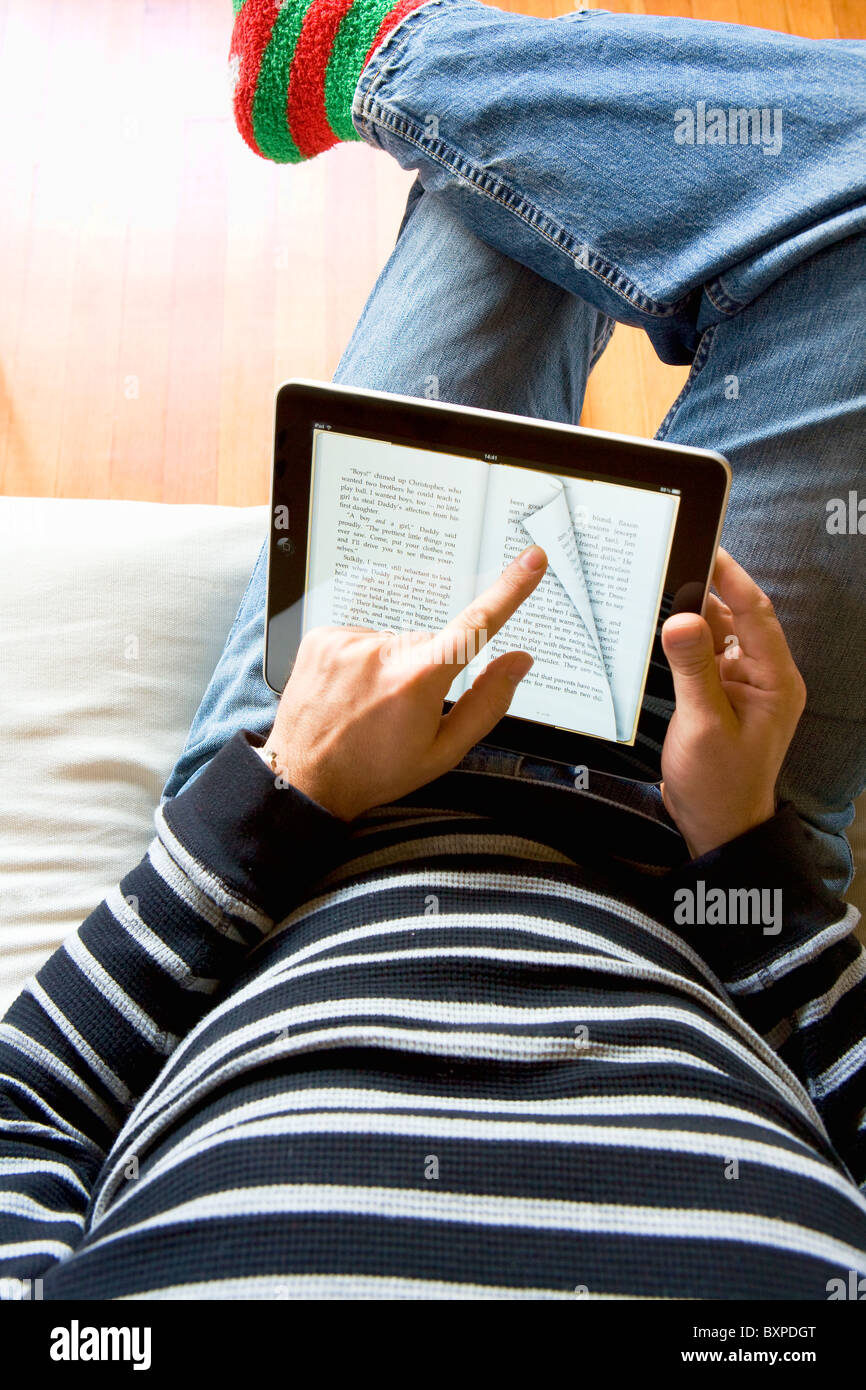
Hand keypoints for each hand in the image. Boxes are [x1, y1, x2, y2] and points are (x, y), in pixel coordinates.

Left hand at [262, 546, 547, 819]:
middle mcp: (381, 653)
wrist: (304, 778)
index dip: (510, 590)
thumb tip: (519, 661)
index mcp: (416, 681)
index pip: (476, 626)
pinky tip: (351, 692)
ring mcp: (348, 641)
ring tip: (370, 706)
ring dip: (393, 666)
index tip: (532, 560)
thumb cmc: (375, 771)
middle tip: (402, 711)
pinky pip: (365, 639)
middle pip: (433, 643)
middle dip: (430, 668)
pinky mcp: (324, 637)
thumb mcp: (442, 751)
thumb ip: (488, 703)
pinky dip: (365, 662)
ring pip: (397, 641)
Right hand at [659, 547, 806, 858]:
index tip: (708, 546)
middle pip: (738, 619)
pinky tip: (662, 632)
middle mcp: (765, 678)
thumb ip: (693, 669)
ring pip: (720, 635)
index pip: (756, 614)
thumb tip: (681, 619)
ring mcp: (744, 687)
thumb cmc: (719, 785)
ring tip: (660, 588)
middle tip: (672, 560)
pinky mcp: (722, 696)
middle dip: (708, 591)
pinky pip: (706, 657)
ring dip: (694, 617)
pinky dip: (687, 643)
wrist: (718, 827)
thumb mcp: (704, 725)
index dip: (732, 578)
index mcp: (776, 681)